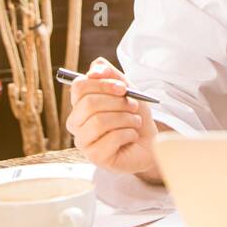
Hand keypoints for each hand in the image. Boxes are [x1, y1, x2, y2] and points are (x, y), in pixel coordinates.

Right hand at [65, 57, 160, 176]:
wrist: (150, 142)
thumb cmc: (134, 116)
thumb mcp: (126, 90)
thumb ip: (111, 75)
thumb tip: (95, 69)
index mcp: (80, 104)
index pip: (79, 87)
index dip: (103, 84)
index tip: (123, 88)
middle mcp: (76, 123)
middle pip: (88, 104)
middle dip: (117, 103)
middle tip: (134, 106)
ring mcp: (83, 142)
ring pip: (99, 121)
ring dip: (125, 118)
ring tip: (135, 122)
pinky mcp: (95, 157)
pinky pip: (111, 139)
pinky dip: (128, 133)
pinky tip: (132, 136)